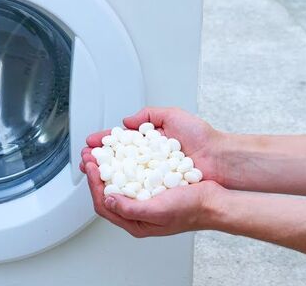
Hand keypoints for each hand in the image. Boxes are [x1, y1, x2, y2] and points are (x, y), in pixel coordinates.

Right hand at [80, 107, 225, 184]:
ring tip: (93, 170)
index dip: (103, 143)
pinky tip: (110, 185)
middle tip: (87, 159)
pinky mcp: (157, 191)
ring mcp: (152, 177)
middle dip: (98, 160)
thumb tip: (127, 122)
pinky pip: (134, 191)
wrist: (218, 159)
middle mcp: (148, 161)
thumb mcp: (173, 116)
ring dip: (104, 175)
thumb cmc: (202, 139)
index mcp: (149, 144)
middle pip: (115, 162)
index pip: (119, 143)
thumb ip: (149, 114)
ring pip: (121, 178)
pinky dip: (120, 189)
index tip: (91, 143)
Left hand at [84, 160, 223, 236]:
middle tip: (88, 155)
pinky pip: (132, 173)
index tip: (91, 167)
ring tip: (99, 151)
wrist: (214, 200)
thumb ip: (131, 209)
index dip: (94, 185)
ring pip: (117, 180)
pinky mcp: (152, 184)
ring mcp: (145, 196)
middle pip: (107, 190)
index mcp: (136, 222)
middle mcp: (138, 210)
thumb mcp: (159, 211)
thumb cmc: (191, 210)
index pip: (104, 204)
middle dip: (96, 172)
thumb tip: (108, 201)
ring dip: (106, 164)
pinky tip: (121, 152)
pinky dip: (123, 161)